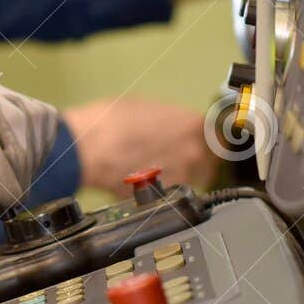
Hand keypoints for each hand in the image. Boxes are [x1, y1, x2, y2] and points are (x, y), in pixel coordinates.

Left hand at [0, 76, 63, 210]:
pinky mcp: (17, 97)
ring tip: (12, 187)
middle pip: (13, 120)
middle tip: (13, 200)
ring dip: (30, 161)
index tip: (6, 202)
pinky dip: (38, 149)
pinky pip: (42, 120)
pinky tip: (21, 168)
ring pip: (31, 120)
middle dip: (18, 166)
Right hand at [61, 97, 217, 197]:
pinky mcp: (163, 196)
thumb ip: (169, 118)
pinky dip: (160, 188)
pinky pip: (169, 192)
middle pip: (209, 160)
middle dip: (197, 158)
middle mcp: (193, 152)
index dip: (205, 136)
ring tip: (155, 168)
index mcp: (193, 124)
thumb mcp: (144, 106)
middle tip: (176, 154)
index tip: (201, 139)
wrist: (87, 150)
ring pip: (190, 179)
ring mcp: (180, 177)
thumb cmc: (109, 123)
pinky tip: (142, 178)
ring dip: (179, 175)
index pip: (216, 133)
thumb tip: (171, 125)